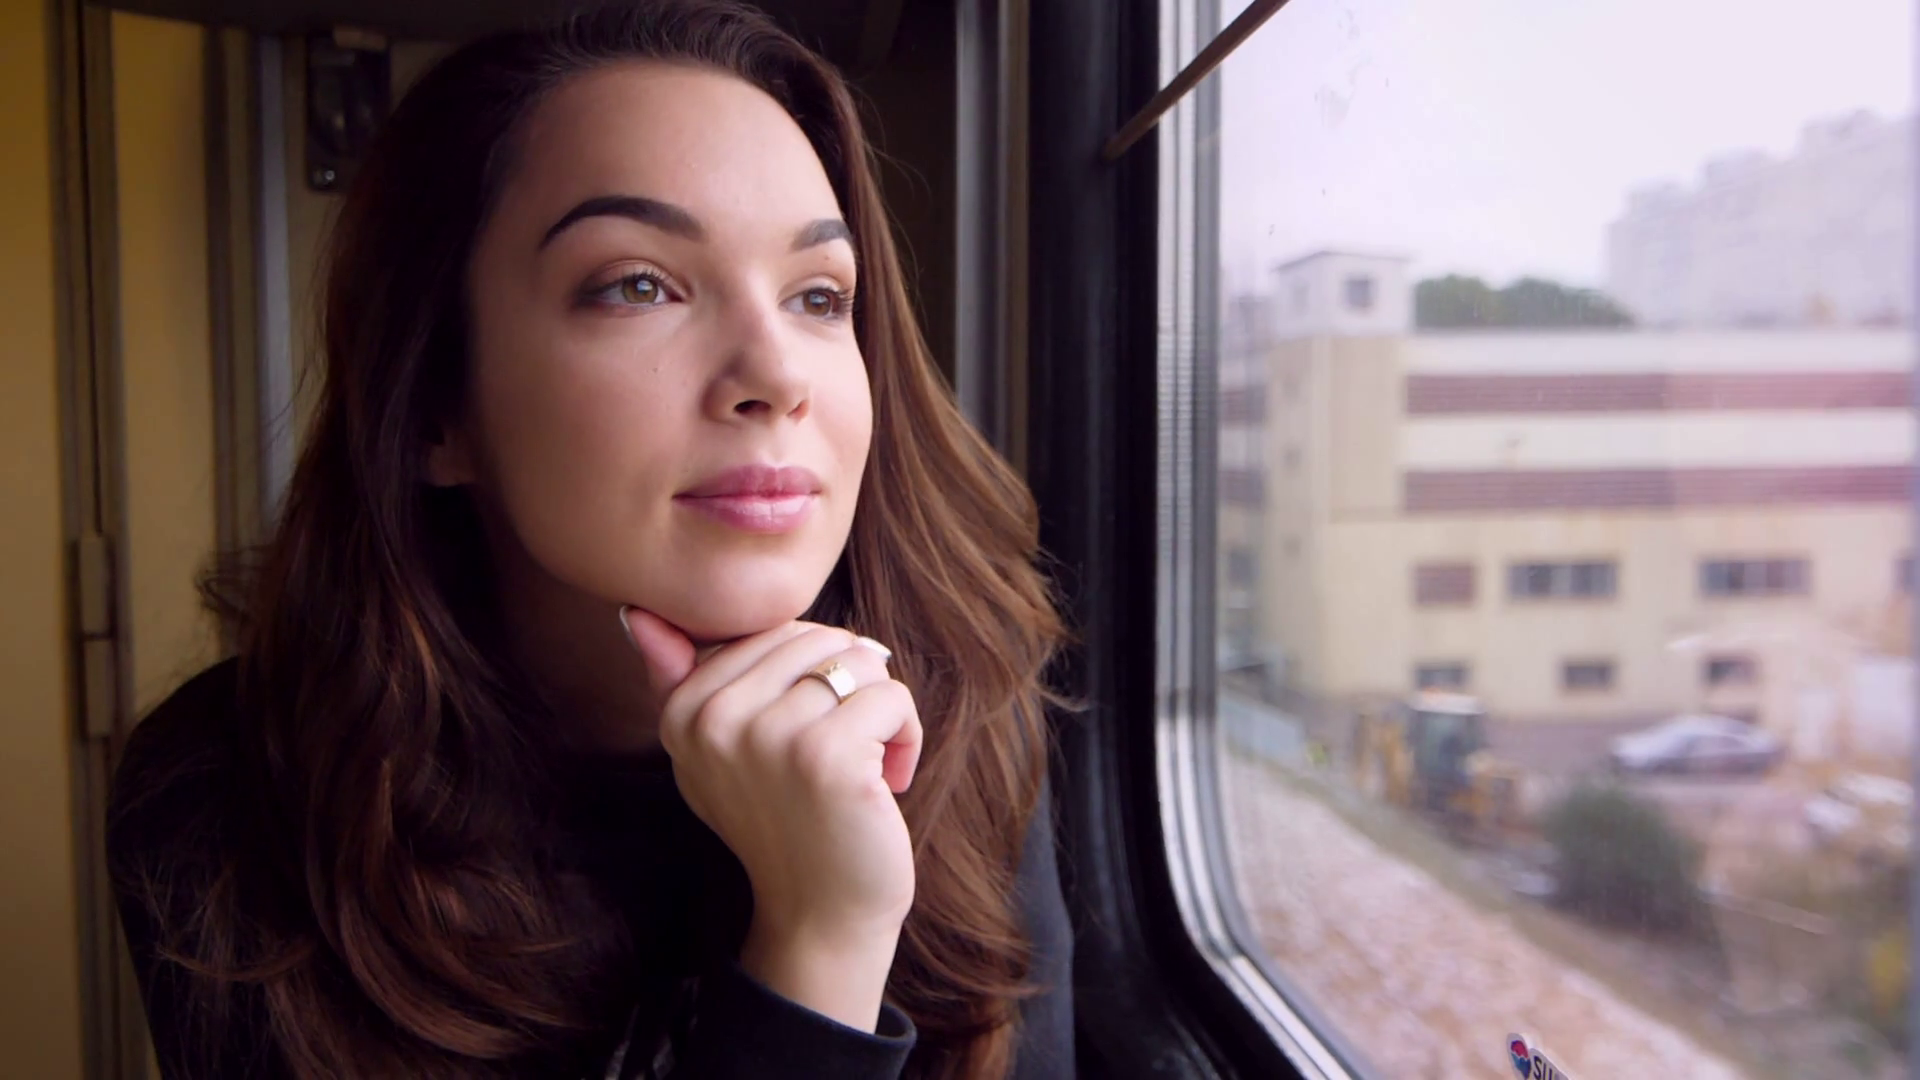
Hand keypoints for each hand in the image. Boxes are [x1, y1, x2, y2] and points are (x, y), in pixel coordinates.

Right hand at [621, 609, 923, 1028]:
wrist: (820, 913)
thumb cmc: (782, 821)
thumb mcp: (714, 754)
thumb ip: (678, 681)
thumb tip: (635, 613)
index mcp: (682, 711)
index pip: (775, 632)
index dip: (814, 675)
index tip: (809, 731)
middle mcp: (713, 719)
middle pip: (819, 637)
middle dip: (851, 686)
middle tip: (847, 746)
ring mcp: (767, 736)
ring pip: (861, 661)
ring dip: (883, 712)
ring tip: (868, 762)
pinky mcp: (825, 755)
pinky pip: (892, 696)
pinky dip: (906, 736)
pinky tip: (889, 781)